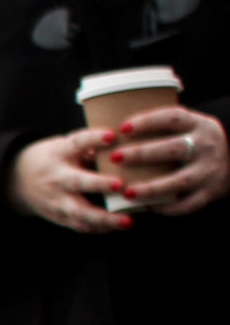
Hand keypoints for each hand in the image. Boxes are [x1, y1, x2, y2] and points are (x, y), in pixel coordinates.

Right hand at [5, 127, 131, 232]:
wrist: (17, 179)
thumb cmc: (52, 158)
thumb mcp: (63, 146)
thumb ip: (88, 148)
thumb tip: (121, 149)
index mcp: (59, 154)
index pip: (77, 143)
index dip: (94, 138)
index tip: (112, 135)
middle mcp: (56, 177)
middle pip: (77, 182)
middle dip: (99, 184)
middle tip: (120, 185)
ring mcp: (56, 199)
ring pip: (79, 212)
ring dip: (103, 218)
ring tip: (127, 222)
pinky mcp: (57, 215)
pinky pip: (78, 225)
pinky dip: (98, 228)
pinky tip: (116, 227)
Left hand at [107, 106, 229, 216]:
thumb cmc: (195, 143)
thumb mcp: (188, 128)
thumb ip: (163, 127)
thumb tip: (116, 130)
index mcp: (199, 125)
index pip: (174, 117)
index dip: (148, 121)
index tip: (123, 127)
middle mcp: (207, 146)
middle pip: (174, 149)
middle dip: (142, 153)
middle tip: (115, 157)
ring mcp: (210, 170)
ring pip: (179, 181)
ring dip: (151, 188)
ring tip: (127, 192)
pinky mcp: (210, 192)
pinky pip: (187, 204)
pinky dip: (167, 208)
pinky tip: (148, 207)